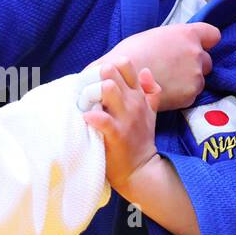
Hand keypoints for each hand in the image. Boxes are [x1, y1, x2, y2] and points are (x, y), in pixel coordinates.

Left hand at [82, 57, 161, 193]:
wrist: (141, 169)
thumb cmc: (141, 139)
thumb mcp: (150, 112)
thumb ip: (151, 91)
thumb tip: (145, 70)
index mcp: (138, 95)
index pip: (125, 65)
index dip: (108, 66)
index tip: (96, 79)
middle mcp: (133, 103)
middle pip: (112, 72)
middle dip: (96, 76)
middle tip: (87, 90)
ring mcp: (126, 118)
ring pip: (108, 88)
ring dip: (93, 91)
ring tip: (85, 102)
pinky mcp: (117, 135)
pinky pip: (103, 119)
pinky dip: (92, 116)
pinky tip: (86, 118)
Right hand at [102, 22, 219, 110]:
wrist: (119, 79)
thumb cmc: (130, 55)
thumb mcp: (153, 36)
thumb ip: (172, 40)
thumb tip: (175, 45)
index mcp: (187, 34)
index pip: (213, 35)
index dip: (205, 42)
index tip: (198, 46)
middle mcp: (196, 54)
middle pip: (206, 60)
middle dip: (194, 64)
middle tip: (173, 69)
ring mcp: (195, 76)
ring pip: (199, 79)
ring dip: (187, 81)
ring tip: (165, 81)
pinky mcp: (189, 95)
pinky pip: (191, 94)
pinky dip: (181, 95)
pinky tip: (164, 91)